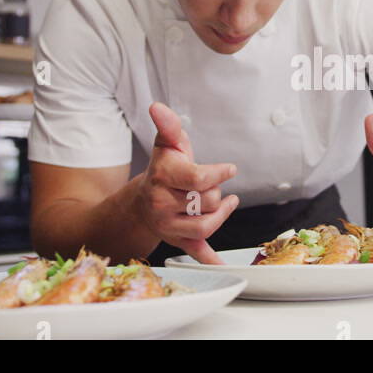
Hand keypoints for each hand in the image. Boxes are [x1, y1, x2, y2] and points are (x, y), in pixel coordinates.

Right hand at [137, 102, 238, 263]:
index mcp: (161, 177)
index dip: (218, 173)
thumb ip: (168, 125)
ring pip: (207, 224)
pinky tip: (223, 266)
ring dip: (221, 213)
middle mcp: (161, 204)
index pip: (198, 179)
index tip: (230, 169)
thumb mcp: (167, 144)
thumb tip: (158, 106)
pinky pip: (195, 253)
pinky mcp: (177, 241)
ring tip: (224, 203)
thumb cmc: (164, 168)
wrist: (142, 202)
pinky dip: (209, 261)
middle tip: (210, 187)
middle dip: (214, 192)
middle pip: (206, 201)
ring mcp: (168, 225)